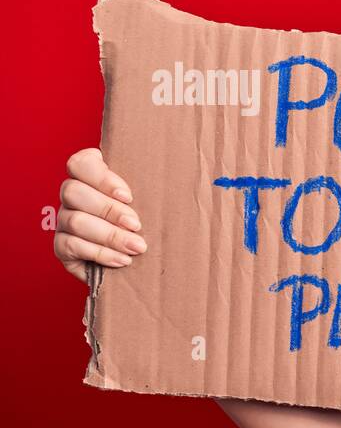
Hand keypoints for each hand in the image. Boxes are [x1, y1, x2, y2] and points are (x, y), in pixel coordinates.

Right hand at [54, 147, 146, 283]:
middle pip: (73, 191)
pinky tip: (123, 260)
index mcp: (91, 176)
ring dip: (109, 235)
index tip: (128, 196)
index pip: (79, 163)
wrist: (143, 264)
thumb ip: (158, 185)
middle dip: (108, 209)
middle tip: (137, 225)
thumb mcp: (155, 200)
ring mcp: (64, 220)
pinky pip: (71, 246)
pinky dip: (100, 253)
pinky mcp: (62, 247)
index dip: (101, 178)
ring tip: (137, 247)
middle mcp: (73, 196)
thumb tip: (191, 177)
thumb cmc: (152, 222)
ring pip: (74, 221)